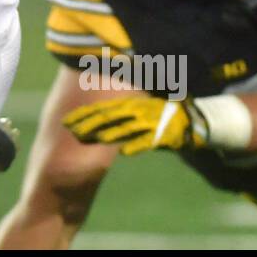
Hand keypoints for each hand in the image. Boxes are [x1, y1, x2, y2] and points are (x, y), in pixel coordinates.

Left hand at [62, 96, 209, 155]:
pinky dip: (137, 146)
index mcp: (129, 104)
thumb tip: (93, 127)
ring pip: (127, 128)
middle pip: (110, 117)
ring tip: (97, 139)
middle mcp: (137, 111)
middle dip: (91, 124)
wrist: (191, 121)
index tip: (65, 122)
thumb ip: (118, 117)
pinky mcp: (162, 135)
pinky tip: (125, 152)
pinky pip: (148, 141)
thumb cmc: (159, 118)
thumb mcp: (136, 112)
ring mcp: (150, 122)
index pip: (101, 108)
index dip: (83, 115)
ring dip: (112, 133)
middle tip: (73, 132)